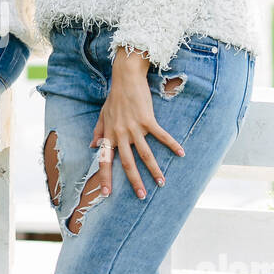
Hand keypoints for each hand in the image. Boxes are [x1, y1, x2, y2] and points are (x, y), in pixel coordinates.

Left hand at [91, 54, 185, 198]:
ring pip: (145, 154)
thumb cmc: (115, 96)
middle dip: (134, 181)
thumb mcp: (103, 114)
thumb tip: (92, 146)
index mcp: (109, 134)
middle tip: (141, 196)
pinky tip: (181, 153)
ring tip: (161, 182)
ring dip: (154, 170)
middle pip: (128, 163)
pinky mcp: (147, 120)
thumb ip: (98, 131)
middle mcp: (121, 134)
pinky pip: (161, 136)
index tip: (105, 193)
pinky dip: (171, 145)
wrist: (125, 78)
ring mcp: (135, 128)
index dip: (105, 177)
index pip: (105, 160)